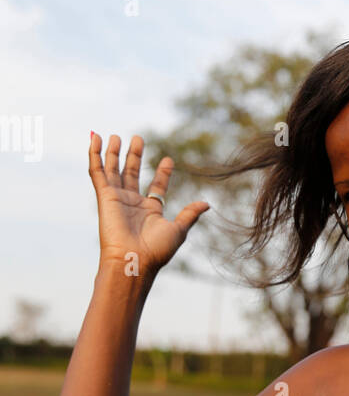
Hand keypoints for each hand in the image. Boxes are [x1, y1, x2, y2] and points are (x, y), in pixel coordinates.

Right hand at [89, 132, 209, 275]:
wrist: (134, 259)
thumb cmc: (156, 250)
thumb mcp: (178, 230)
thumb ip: (190, 214)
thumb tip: (207, 204)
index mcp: (150, 211)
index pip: (156, 187)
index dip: (162, 173)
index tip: (168, 160)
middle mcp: (133, 204)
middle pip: (132, 174)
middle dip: (135, 156)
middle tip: (138, 138)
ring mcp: (117, 199)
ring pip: (113, 170)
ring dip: (114, 153)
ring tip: (117, 136)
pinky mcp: (104, 197)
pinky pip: (97, 172)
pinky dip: (94, 156)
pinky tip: (95, 139)